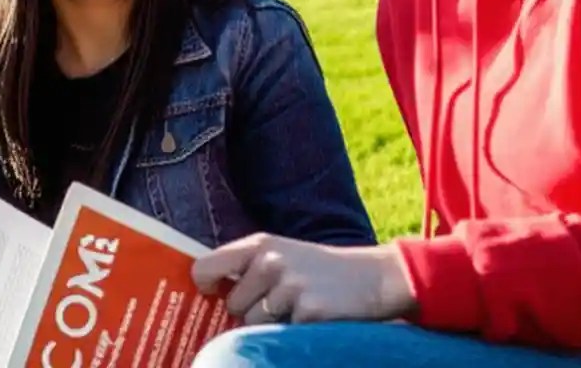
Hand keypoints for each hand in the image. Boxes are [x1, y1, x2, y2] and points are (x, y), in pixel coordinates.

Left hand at [192, 233, 416, 324]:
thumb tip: (210, 291)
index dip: (204, 284)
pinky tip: (314, 317)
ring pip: (254, 324)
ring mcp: (289, 285)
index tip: (212, 293)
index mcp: (260, 244)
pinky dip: (296, 333)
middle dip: (250, 311)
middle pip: (233, 304)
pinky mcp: (307, 311)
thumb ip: (249, 268)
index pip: (207, 265)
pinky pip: (282, 335)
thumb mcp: (283, 254)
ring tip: (299, 308)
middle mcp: (270, 261)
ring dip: (272, 325)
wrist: (376, 277)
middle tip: (281, 301)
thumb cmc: (321, 270)